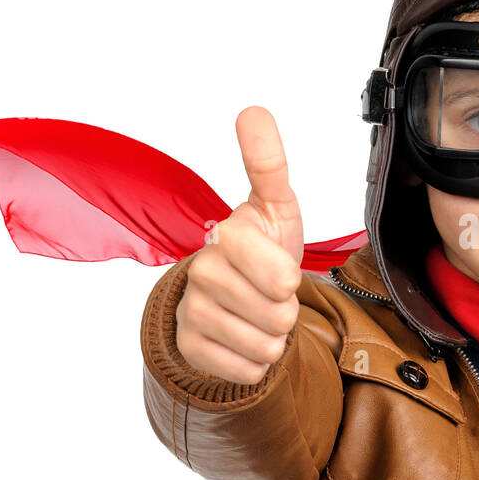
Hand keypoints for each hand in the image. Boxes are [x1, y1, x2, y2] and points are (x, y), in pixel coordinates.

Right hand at [175, 106, 304, 384]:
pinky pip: (249, 369)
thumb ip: (268, 163)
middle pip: (278, 312)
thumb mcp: (277, 207)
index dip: (289, 278)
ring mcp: (191, 310)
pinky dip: (256, 362)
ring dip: (273, 336)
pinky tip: (242, 337)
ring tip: (258, 313)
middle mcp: (201, 270)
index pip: (279, 273)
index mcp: (228, 235)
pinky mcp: (190, 348)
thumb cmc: (263, 249)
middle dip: (286, 308)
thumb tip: (252, 110)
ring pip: (266, 345)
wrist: (234, 298)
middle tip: (270, 293)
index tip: (280, 269)